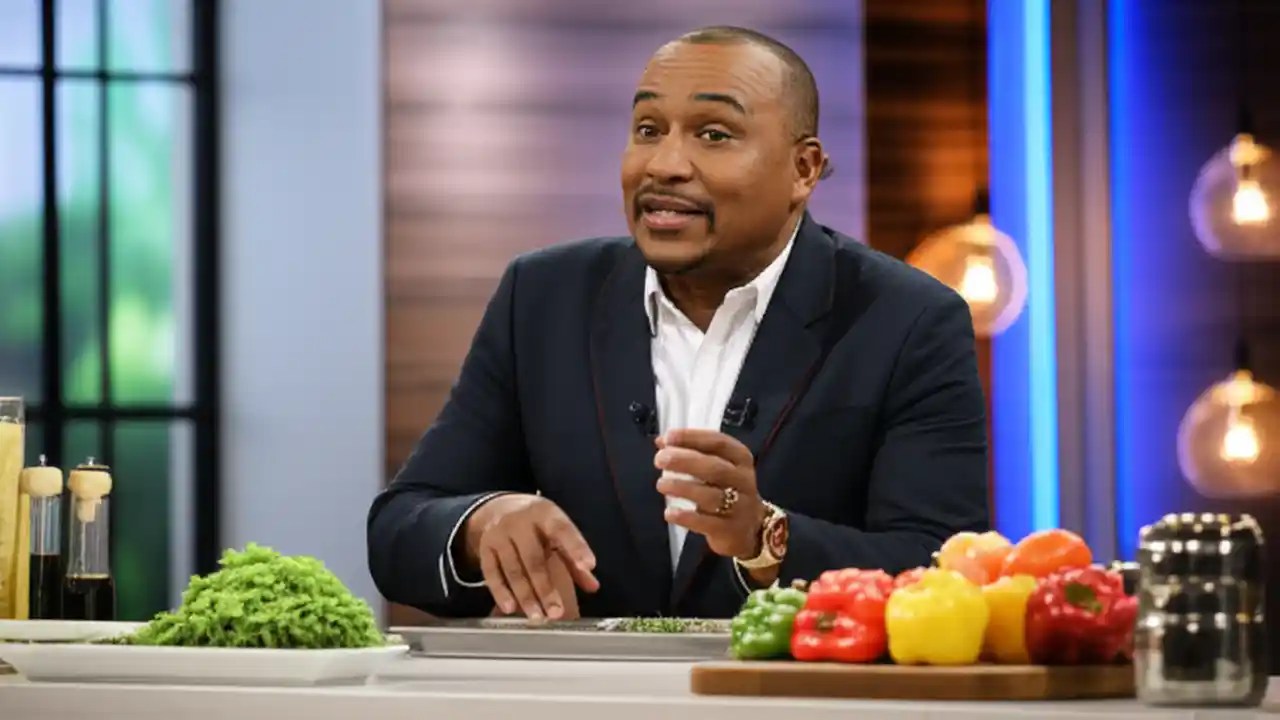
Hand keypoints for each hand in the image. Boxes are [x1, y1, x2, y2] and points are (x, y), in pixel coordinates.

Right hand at [463, 494, 598, 619]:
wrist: (497, 508)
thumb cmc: (535, 524)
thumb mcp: (555, 530)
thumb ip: (573, 557)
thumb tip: (593, 587)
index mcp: (545, 514)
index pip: (563, 530)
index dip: (576, 547)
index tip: (589, 565)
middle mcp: (520, 522)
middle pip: (534, 558)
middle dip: (545, 588)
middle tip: (556, 612)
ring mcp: (499, 535)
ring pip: (513, 569)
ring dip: (525, 596)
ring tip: (537, 616)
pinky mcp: (484, 548)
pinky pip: (491, 573)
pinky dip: (501, 592)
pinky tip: (510, 608)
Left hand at [654, 429, 765, 559]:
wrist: (750, 527)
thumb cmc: (726, 489)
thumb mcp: (716, 467)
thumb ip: (691, 452)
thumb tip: (661, 442)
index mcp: (740, 459)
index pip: (718, 442)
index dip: (693, 438)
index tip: (668, 437)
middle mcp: (743, 480)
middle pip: (715, 468)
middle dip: (685, 461)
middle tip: (660, 459)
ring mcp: (740, 507)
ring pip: (711, 496)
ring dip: (683, 488)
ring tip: (661, 484)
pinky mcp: (730, 530)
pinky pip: (707, 523)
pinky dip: (686, 517)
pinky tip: (669, 513)